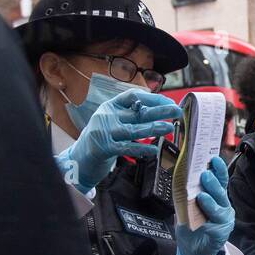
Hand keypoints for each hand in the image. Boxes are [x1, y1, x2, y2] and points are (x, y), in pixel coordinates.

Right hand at [55, 89, 179, 192]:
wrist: (78, 158)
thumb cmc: (100, 139)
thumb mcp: (112, 122)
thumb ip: (130, 116)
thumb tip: (157, 111)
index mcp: (110, 106)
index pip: (133, 96)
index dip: (152, 98)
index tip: (168, 101)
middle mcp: (107, 117)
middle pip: (137, 112)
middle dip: (159, 111)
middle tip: (176, 110)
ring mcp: (104, 133)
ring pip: (134, 129)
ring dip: (154, 128)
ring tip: (169, 127)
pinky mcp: (104, 149)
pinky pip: (127, 148)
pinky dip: (142, 149)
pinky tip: (154, 149)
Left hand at [175, 156, 233, 254]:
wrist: (191, 253)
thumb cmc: (190, 228)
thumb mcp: (185, 207)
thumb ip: (187, 194)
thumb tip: (181, 176)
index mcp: (216, 199)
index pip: (219, 181)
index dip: (218, 169)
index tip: (213, 157)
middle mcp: (223, 207)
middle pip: (221, 190)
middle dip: (215, 178)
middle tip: (206, 169)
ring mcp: (224, 219)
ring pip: (220, 203)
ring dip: (212, 192)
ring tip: (204, 184)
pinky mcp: (221, 232)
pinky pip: (216, 219)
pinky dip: (209, 208)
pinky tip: (203, 202)